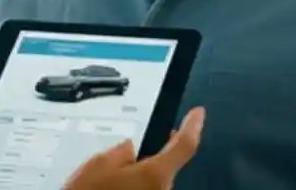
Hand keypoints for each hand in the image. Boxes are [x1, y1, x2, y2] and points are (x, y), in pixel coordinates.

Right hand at [61, 107, 204, 189]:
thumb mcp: (98, 165)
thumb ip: (121, 151)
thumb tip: (130, 149)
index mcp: (154, 174)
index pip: (184, 145)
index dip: (193, 126)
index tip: (198, 113)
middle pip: (166, 165)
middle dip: (153, 155)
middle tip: (133, 151)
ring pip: (154, 181)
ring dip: (140, 174)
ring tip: (110, 178)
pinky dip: (135, 187)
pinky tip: (114, 187)